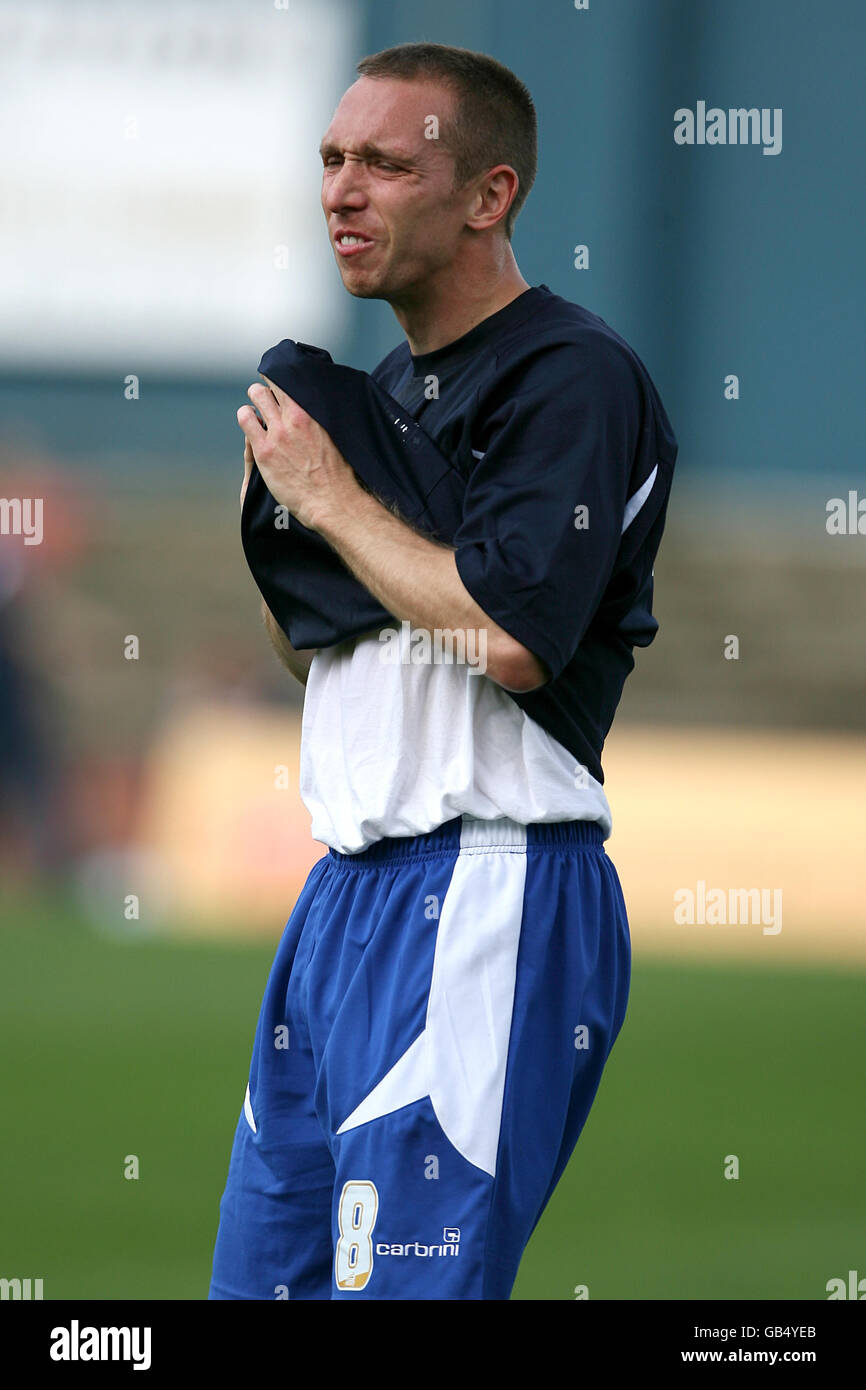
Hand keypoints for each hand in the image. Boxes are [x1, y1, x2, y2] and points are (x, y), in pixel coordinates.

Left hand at [236, 375, 356, 532]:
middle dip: (267, 387)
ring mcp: (278, 432)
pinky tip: (251, 423)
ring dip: (255, 399)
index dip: (284, 378)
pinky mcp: (264, 450)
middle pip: (271, 383)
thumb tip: (318, 406)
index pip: (292, 380)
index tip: (282, 384)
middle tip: (268, 398)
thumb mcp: (336, 436)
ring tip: (257, 410)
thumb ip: (323, 418)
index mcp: (315, 412)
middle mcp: (296, 417)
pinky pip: (245, 419)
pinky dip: (246, 416)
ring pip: (256, 395)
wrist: (332, 501)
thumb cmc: (339, 473)